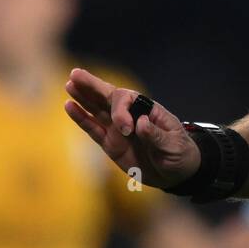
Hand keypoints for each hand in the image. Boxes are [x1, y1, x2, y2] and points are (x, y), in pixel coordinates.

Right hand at [63, 68, 199, 188]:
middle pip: (108, 96)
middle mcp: (130, 115)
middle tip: (75, 74)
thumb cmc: (179, 153)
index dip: (120, 111)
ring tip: (69, 85)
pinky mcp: (110, 144)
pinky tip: (69, 106)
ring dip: (83, 97)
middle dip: (92, 85)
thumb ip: (156, 135)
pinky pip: (93, 129)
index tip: (126, 130)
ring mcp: (118, 129)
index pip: (127, 100)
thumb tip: (139, 123)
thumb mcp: (173, 144)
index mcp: (147, 110)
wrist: (177, 173)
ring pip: (97, 109)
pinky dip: (81, 119)